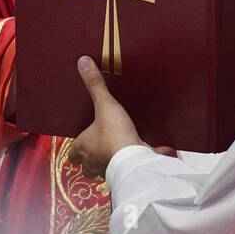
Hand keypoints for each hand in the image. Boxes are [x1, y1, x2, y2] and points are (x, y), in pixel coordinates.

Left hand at [70, 55, 144, 180]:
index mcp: (83, 148)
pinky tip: (161, 149)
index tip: (82, 140)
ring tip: (125, 146)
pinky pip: (138, 164)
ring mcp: (111, 169)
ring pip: (108, 169)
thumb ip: (95, 85)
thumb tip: (82, 62)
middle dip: (93, 158)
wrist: (134, 161)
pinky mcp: (131, 171)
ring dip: (116, 159)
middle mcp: (94, 162)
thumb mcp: (105, 105)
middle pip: (87, 166)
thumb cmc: (113, 135)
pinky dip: (148, 156)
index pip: (73, 153)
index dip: (77, 148)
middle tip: (101, 145)